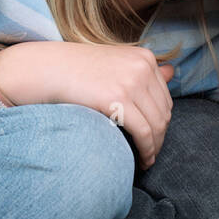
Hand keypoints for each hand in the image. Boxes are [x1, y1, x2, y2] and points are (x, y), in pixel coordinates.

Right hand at [0, 42, 173, 169]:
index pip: (165, 97)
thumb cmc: (75, 69)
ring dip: (155, 147)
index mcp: (144, 57)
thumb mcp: (114, 63)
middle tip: (150, 153)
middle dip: (160, 136)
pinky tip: (142, 160)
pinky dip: (147, 150)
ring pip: (157, 125)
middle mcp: (143, 67)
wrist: (45, 69)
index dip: (162, 121)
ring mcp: (132, 82)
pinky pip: (144, 133)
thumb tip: (173, 72)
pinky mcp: (119, 99)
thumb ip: (142, 71)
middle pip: (164, 112)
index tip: (154, 137)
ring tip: (146, 160)